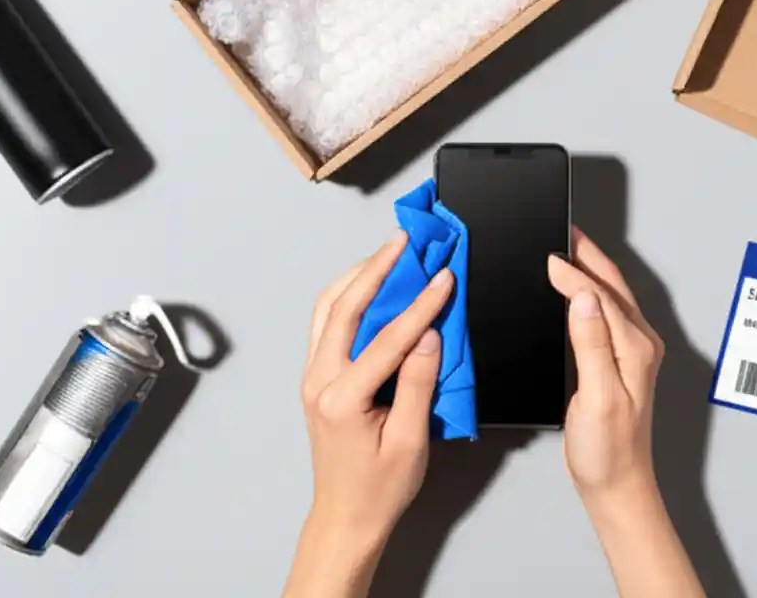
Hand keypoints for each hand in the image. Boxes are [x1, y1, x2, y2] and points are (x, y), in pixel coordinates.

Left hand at [286, 231, 452, 597]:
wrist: (346, 516)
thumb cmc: (380, 488)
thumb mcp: (410, 441)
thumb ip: (418, 384)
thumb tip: (428, 334)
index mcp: (342, 399)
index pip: (387, 338)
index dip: (420, 304)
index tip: (444, 276)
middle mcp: (318, 381)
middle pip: (344, 308)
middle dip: (376, 269)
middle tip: (404, 241)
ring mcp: (312, 377)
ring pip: (328, 310)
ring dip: (357, 277)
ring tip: (388, 253)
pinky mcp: (316, 378)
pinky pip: (327, 325)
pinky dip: (348, 297)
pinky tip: (370, 286)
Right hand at [548, 227, 664, 501]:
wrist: (618, 483)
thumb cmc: (608, 450)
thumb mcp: (598, 396)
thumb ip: (592, 343)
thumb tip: (581, 297)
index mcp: (635, 348)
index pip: (599, 296)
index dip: (572, 272)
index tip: (547, 256)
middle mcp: (639, 344)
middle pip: (612, 286)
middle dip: (588, 255)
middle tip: (564, 230)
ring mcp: (633, 352)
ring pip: (611, 296)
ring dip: (591, 269)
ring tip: (569, 248)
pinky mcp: (622, 361)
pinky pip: (607, 313)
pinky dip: (590, 293)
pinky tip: (575, 292)